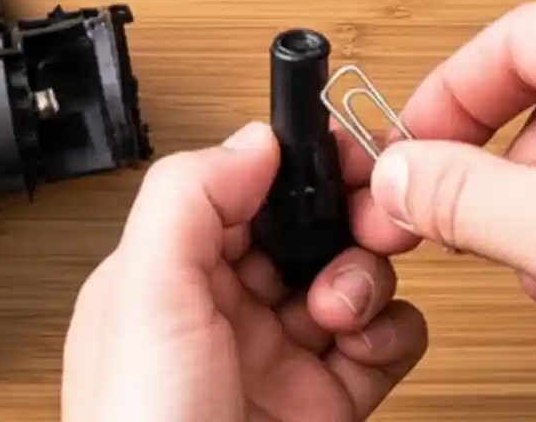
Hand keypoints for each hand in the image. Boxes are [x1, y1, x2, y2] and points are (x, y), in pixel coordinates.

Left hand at [63, 123, 427, 421]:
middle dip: (346, 214)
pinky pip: (382, 343)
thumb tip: (251, 140)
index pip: (241, 189)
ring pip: (350, 276)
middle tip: (370, 213)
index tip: (340, 146)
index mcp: (168, 273)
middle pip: (306, 226)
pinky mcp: (327, 402)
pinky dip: (391, 332)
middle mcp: (223, 309)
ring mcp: (278, 356)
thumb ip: (189, 200)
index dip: (294, 163)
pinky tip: (367, 344)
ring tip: (344, 305)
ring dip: (366, 276)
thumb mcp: (143, 296)